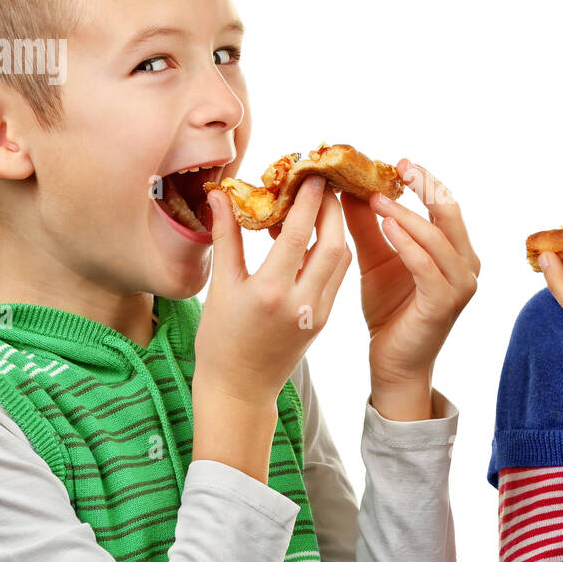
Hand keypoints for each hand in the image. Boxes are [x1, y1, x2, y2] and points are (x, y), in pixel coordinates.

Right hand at [194, 175, 353, 409]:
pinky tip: (314, 235)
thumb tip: (221, 196)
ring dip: (335, 227)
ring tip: (319, 203)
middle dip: (331, 209)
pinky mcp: (325, 320)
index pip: (297, 235)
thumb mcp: (221, 287)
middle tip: (321, 182)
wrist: (240, 389)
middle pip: (332, 244)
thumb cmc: (221, 339)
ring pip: (341, 259)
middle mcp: (300, 303)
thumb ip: (226, 238)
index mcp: (270, 293)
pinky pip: (337, 276)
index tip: (310, 172)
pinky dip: (332, 250)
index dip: (307, 200)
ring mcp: (318, 313)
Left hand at [342, 159, 478, 405]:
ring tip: (376, 197)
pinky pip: (426, 265)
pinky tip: (386, 226)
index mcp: (456, 250)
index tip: (398, 161)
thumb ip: (368, 224)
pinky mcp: (444, 303)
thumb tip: (351, 186)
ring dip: (405, 214)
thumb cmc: (390, 310)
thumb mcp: (375, 257)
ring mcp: (460, 285)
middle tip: (395, 168)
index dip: (425, 180)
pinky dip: (407, 243)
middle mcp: (467, 265)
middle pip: (450, 213)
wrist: (393, 361)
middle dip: (423, 187)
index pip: (446, 204)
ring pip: (436, 237)